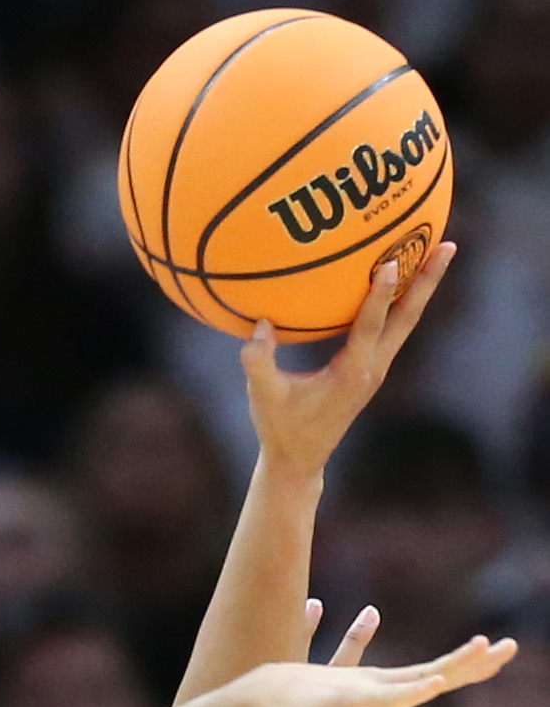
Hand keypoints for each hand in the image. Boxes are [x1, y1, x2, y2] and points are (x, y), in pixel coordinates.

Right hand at [241, 242, 454, 479]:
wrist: (300, 461)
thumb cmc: (280, 429)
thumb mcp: (263, 397)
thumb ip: (257, 361)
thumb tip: (260, 323)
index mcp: (350, 375)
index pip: (370, 328)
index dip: (380, 296)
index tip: (392, 262)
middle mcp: (372, 370)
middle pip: (408, 318)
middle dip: (429, 281)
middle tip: (449, 245)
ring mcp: (376, 370)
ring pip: (407, 321)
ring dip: (424, 286)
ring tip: (439, 249)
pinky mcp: (372, 370)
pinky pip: (393, 327)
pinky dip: (403, 299)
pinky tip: (402, 277)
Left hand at [244, 630, 515, 706]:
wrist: (269, 690)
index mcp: (355, 701)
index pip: (390, 698)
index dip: (414, 692)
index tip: (440, 682)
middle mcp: (371, 684)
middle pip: (424, 675)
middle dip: (462, 664)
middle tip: (499, 648)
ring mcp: (376, 679)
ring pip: (428, 670)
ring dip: (466, 661)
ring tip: (502, 648)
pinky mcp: (377, 679)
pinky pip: (419, 671)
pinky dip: (449, 664)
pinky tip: (478, 646)